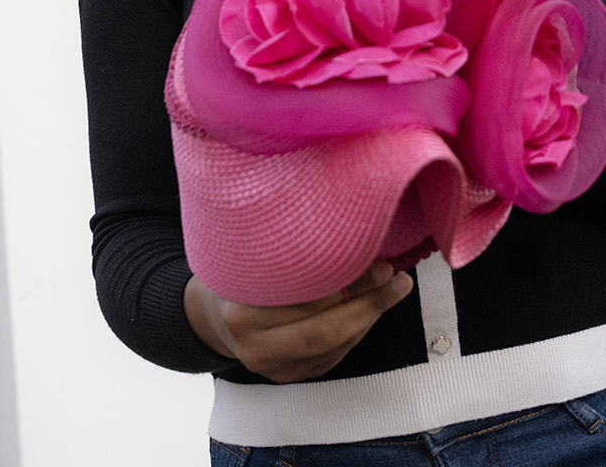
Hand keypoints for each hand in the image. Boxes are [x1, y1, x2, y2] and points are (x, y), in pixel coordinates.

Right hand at [184, 261, 413, 382]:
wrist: (210, 314)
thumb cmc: (238, 272)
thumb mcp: (251, 252)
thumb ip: (289, 248)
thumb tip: (354, 229)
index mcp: (239, 310)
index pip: (305, 302)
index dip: (349, 282)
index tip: (381, 262)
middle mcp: (253, 346)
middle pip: (323, 331)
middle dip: (369, 305)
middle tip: (395, 278)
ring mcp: (269, 367)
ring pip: (333, 348)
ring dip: (369, 318)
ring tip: (392, 289)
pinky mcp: (286, 376)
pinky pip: (332, 357)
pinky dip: (356, 333)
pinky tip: (370, 309)